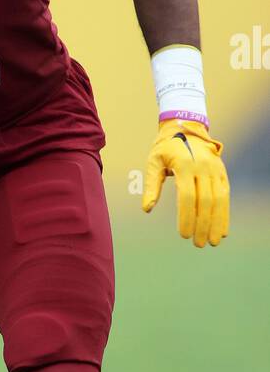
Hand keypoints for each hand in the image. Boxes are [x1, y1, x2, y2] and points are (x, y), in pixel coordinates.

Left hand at [142, 119, 229, 247]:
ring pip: (219, 200)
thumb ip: (151, 185)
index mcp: (184, 163)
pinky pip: (226, 195)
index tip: (183, 235)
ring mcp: (215, 169)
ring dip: (217, 223)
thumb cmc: (164, 148)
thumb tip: (147, 209)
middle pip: (205, 201)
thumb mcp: (153, 162)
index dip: (186, 217)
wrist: (185, 127)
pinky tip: (223, 230)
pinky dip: (225, 213)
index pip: (187, 196)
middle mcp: (203, 166)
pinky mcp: (222, 172)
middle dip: (202, 225)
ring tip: (213, 242)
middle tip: (198, 244)